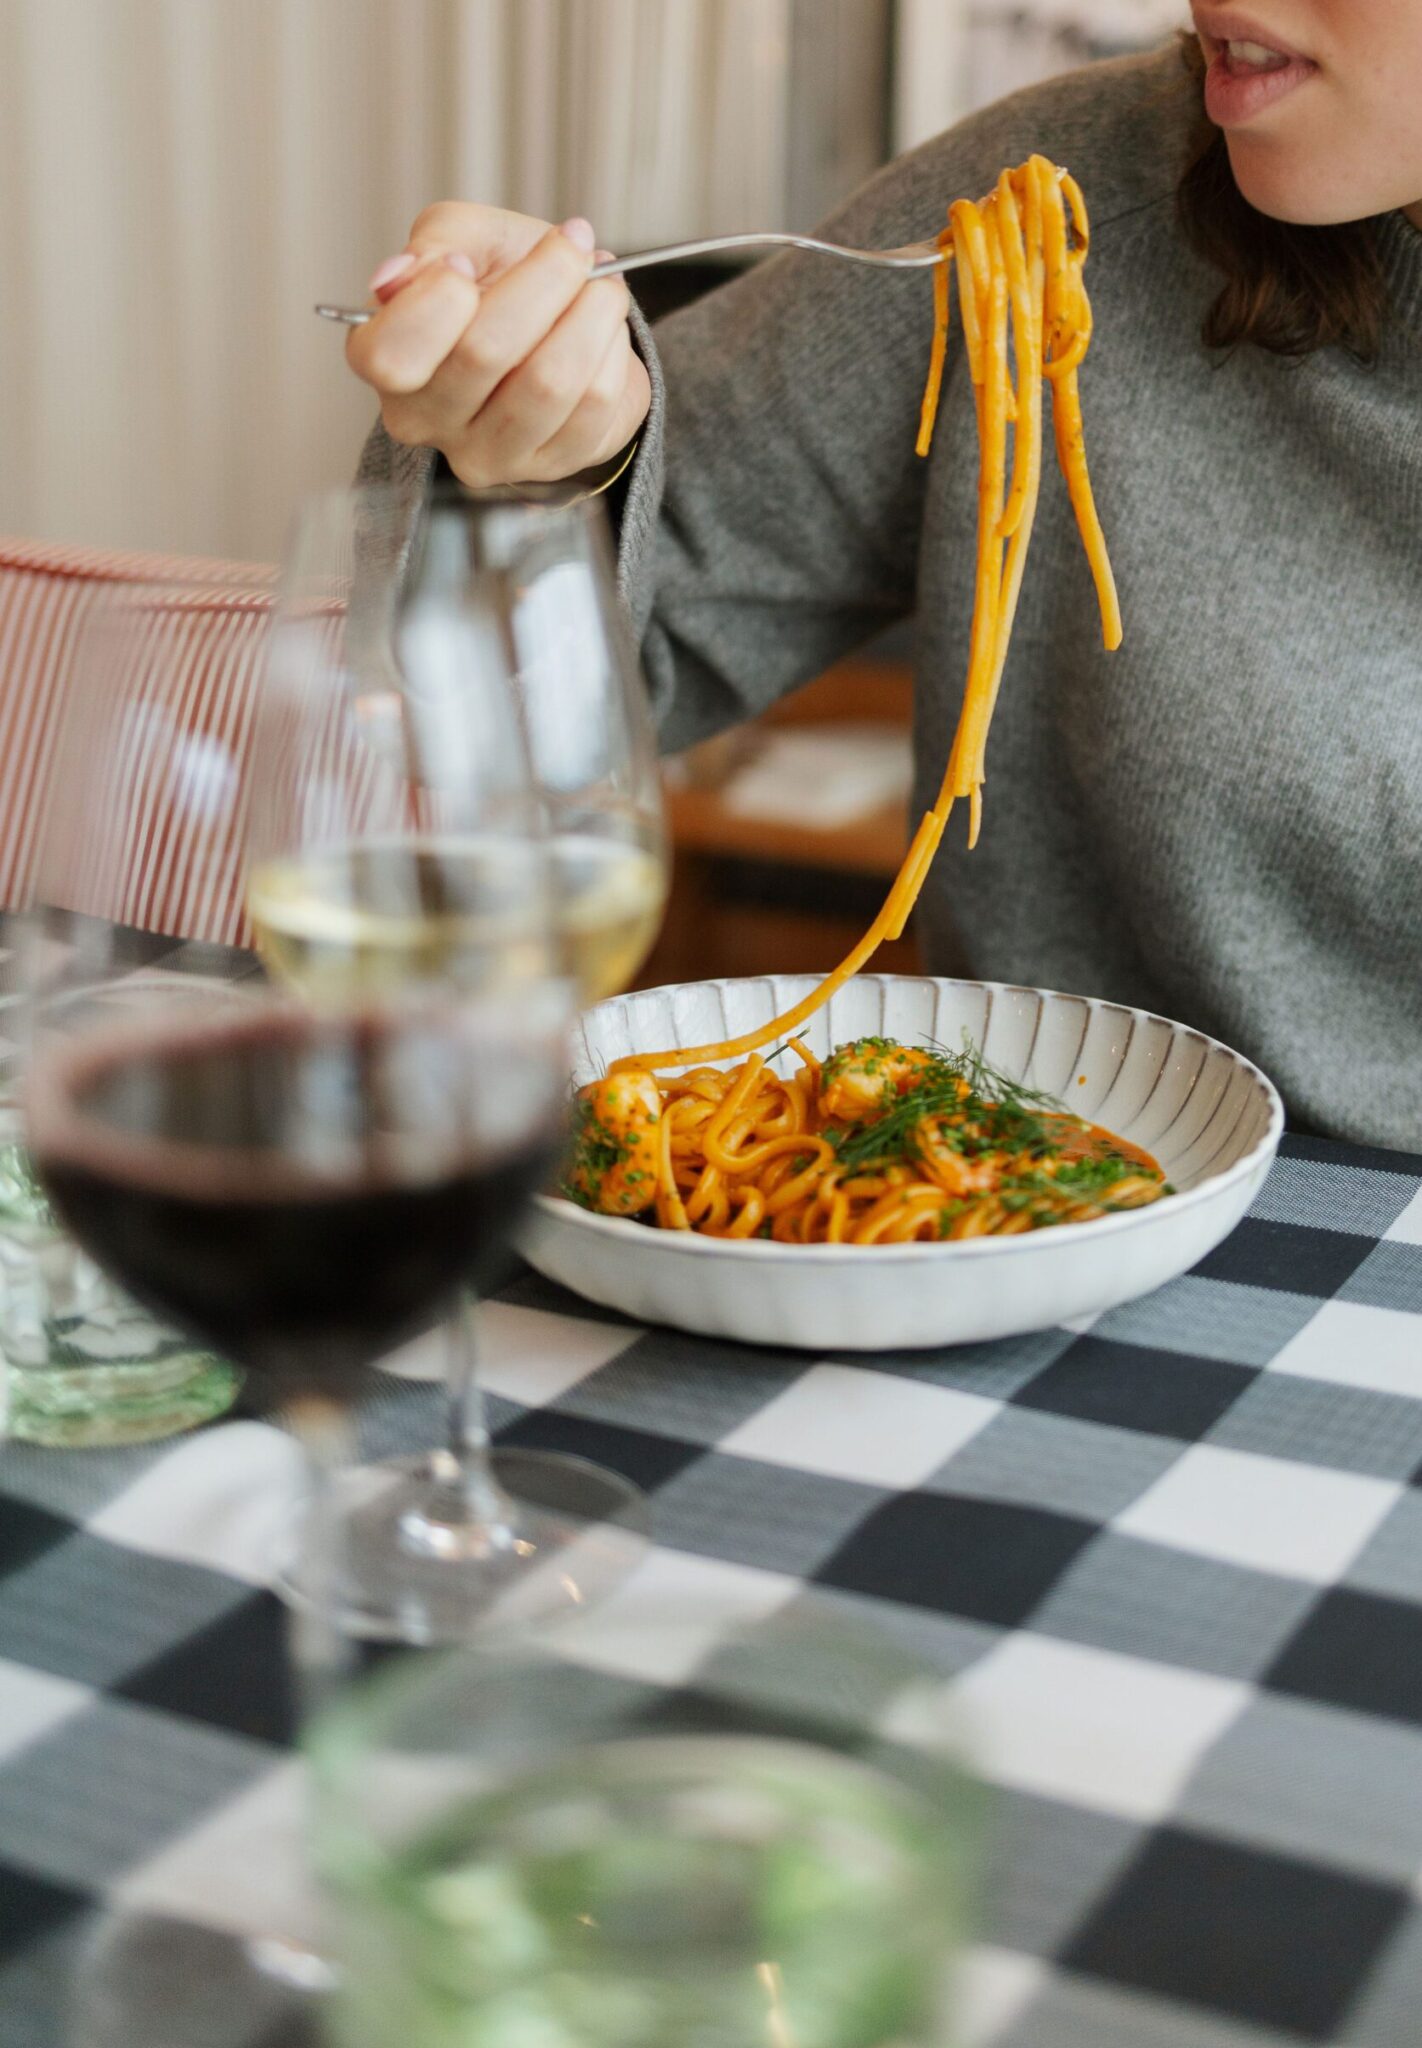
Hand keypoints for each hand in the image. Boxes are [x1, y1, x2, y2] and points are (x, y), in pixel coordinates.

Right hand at [345, 204, 650, 489]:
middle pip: (484, 353)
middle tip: (573, 243)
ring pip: (549, 383)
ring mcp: (486, 454)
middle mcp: (426, 420)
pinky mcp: (549, 466)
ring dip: (592, 315)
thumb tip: (397, 276)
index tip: (467, 264)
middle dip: (545, 280)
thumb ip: (432, 242)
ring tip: (601, 284)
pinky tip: (606, 330)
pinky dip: (612, 350)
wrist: (562, 316)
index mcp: (385, 359)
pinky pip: (595, 404)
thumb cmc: (501, 279)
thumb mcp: (462, 236)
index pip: (391, 355)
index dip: (438, 299)